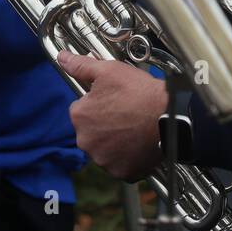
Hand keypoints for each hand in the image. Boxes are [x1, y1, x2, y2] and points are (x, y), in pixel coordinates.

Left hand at [58, 51, 167, 180]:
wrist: (169, 116)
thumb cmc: (139, 93)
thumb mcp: (109, 71)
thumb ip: (82, 66)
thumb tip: (63, 58)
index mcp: (79, 116)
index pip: (82, 110)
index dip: (98, 103)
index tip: (115, 100)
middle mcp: (86, 142)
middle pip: (92, 132)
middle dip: (105, 125)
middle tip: (126, 114)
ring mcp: (104, 160)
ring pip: (105, 149)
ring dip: (115, 142)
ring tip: (134, 128)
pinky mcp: (121, 172)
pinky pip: (121, 164)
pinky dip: (128, 157)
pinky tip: (139, 144)